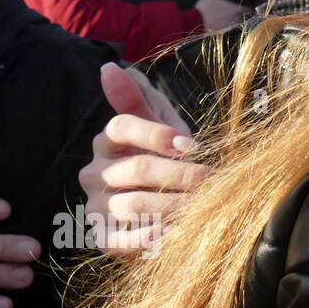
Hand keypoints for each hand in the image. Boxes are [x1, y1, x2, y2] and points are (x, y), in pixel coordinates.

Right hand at [78, 63, 211, 254]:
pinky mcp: (102, 238)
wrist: (170, 209)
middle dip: (181, 175)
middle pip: (135, 169)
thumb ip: (136, 96)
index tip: (193, 145)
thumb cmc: (168, 160)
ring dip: (175, 207)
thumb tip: (108, 67)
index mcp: (105, 141)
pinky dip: (154, 238)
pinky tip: (180, 233)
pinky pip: (124, 240)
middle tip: (215, 182)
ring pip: (133, 205)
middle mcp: (93, 173)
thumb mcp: (159, 124)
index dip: (156, 134)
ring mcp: (95, 206)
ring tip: (206, 208)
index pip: (121, 127)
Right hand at [194, 0, 249, 32]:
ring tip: (232, 19)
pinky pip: (230, 29)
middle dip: (244, 16)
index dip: (248, 8)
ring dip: (237, 22)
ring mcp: (229, 27)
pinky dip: (229, 27)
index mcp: (235, 9)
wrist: (195, 21)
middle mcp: (235, 19)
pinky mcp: (223, 33)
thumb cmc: (204, 7)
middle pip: (244, 18)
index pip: (248, 9)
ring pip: (237, 25)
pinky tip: (224, 24)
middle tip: (241, 13)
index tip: (248, 7)